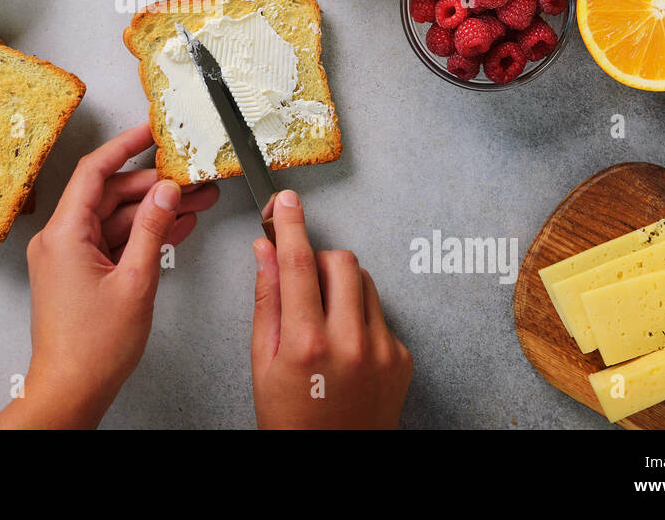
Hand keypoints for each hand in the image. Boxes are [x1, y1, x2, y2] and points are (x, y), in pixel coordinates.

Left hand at [0, 123, 218, 428]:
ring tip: (197, 202)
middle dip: (154, 186)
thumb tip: (167, 191)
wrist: (70, 392)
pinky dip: (143, 236)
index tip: (151, 131)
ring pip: (116, 219)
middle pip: (110, 195)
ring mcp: (70, 257)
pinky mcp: (80, 274)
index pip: (94, 172)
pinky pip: (113, 242)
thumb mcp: (135, 281)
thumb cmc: (93, 349)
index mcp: (64, 233)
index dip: (125, 146)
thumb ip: (153, 230)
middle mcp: (60, 240)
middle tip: (192, 179)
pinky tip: (176, 228)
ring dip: (155, 212)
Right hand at [250, 190, 411, 429]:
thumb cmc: (291, 419)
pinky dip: (360, 318)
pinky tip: (346, 347)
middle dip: (319, 261)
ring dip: (341, 287)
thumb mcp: (262, 362)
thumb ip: (267, 300)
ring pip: (363, 282)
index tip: (285, 202)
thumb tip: (266, 252)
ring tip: (324, 321)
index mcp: (306, 344)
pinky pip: (380, 313)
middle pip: (341, 261)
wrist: (333, 461)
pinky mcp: (402, 358)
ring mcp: (382, 350)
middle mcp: (350, 343)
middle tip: (303, 282)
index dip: (290, 225)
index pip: (298, 264)